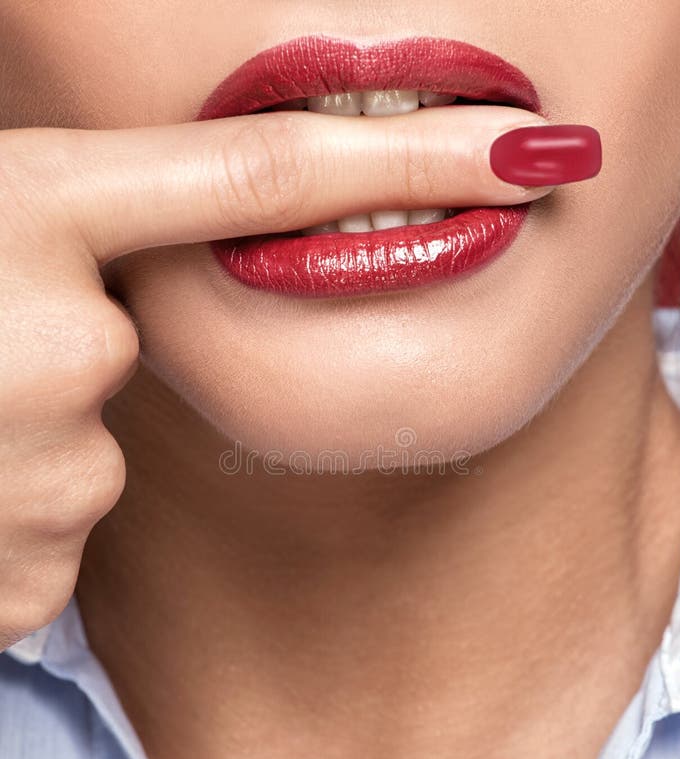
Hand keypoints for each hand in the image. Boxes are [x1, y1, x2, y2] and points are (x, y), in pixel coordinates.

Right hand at [0, 103, 565, 649]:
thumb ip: (48, 225)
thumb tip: (108, 248)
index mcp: (27, 219)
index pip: (260, 175)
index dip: (404, 159)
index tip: (517, 152)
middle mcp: (63, 344)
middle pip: (126, 353)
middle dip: (57, 364)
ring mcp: (51, 471)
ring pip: (84, 452)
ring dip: (17, 446)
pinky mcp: (34, 574)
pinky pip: (57, 538)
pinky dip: (5, 523)